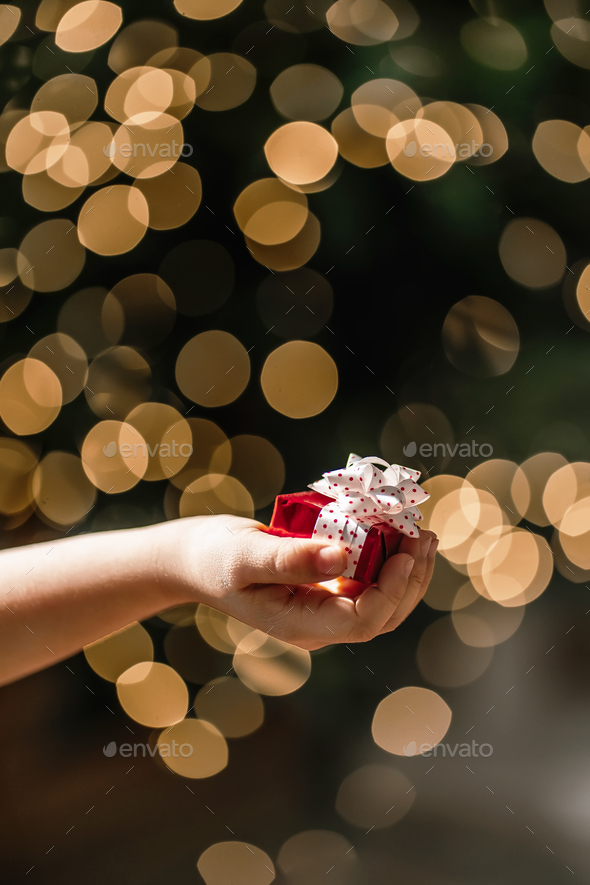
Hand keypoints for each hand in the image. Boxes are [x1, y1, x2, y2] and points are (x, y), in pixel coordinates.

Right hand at [168, 516, 437, 650]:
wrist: (193, 558)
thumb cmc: (214, 556)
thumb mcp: (247, 554)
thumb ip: (291, 558)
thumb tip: (343, 556)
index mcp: (301, 625)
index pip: (362, 621)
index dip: (391, 590)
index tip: (404, 550)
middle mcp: (319, 624)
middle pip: (382, 616)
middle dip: (410, 579)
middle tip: (423, 535)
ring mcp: (322, 608)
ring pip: (380, 601)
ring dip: (406, 571)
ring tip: (421, 534)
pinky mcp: (323, 588)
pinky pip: (366, 582)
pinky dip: (387, 560)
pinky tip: (396, 533)